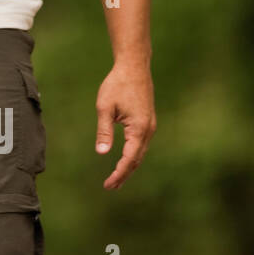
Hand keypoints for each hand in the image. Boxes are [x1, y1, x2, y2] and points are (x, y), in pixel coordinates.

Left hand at [95, 61, 156, 189]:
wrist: (133, 67)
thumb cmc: (117, 85)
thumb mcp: (105, 108)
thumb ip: (104, 131)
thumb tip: (102, 152)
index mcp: (139, 129)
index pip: (129, 159)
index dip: (119, 173)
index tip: (109, 185)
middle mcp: (148, 130)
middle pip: (137, 160)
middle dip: (124, 174)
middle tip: (110, 187)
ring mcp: (150, 126)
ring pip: (141, 153)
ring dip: (129, 166)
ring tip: (116, 178)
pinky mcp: (148, 121)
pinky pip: (141, 144)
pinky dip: (134, 155)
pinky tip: (125, 159)